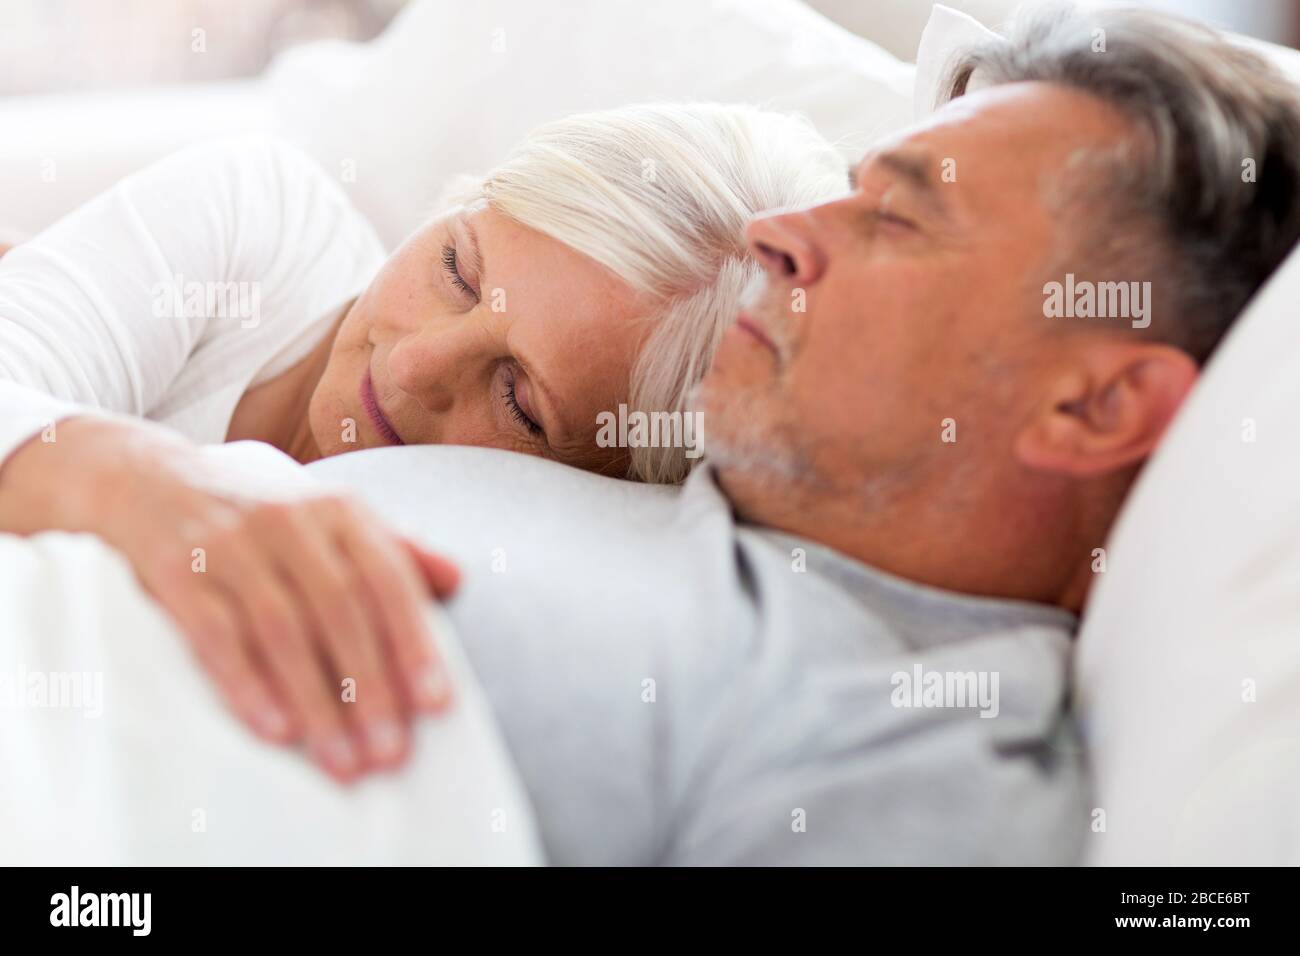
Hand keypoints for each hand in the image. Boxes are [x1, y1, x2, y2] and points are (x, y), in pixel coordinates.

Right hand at [0, 418, 459, 781]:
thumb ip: (394, 548)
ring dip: (316, 702)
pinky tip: (275, 729)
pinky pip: (215, 635)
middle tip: (389, 751)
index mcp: (340, 510)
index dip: (414, 642)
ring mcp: (232, 544)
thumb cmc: (262, 512)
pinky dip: (247, 685)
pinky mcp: (178, 571)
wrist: (153, 478)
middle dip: (370, 688)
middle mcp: (291, 521)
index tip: (436, 704)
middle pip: (340, 610)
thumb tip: (458, 577)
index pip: (388, 579)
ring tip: (342, 759)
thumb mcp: (332, 515)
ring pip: (283, 630)